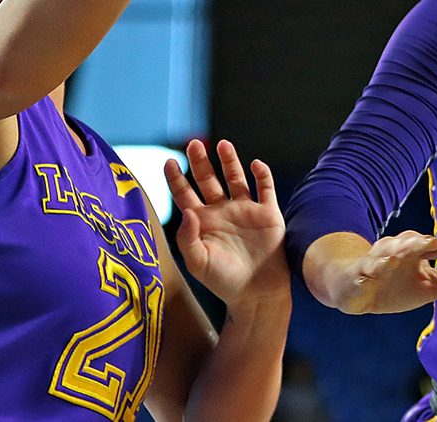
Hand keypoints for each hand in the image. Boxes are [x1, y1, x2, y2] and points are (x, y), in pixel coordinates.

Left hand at [166, 139, 287, 306]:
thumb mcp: (198, 263)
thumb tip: (187, 211)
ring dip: (229, 161)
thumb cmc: (224, 281)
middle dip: (200, 162)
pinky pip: (265, 188)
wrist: (256, 293)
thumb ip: (188, 238)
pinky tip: (255, 164)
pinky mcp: (268, 214)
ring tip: (223, 144)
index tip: (168, 161)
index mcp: (202, 222)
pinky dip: (262, 175)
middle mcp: (222, 211)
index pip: (185, 194)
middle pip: (208, 180)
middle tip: (193, 144)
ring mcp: (245, 211)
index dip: (175, 178)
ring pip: (236, 178)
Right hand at [307, 231, 436, 314]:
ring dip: (387, 255)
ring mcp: (374, 263)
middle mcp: (394, 251)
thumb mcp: (431, 287)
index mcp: (414, 252)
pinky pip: (358, 274)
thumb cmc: (398, 284)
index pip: (429, 244)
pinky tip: (366, 280)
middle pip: (405, 243)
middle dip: (417, 242)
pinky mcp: (356, 277)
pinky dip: (362, 276)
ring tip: (395, 259)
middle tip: (430, 243)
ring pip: (380, 255)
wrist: (358, 289)